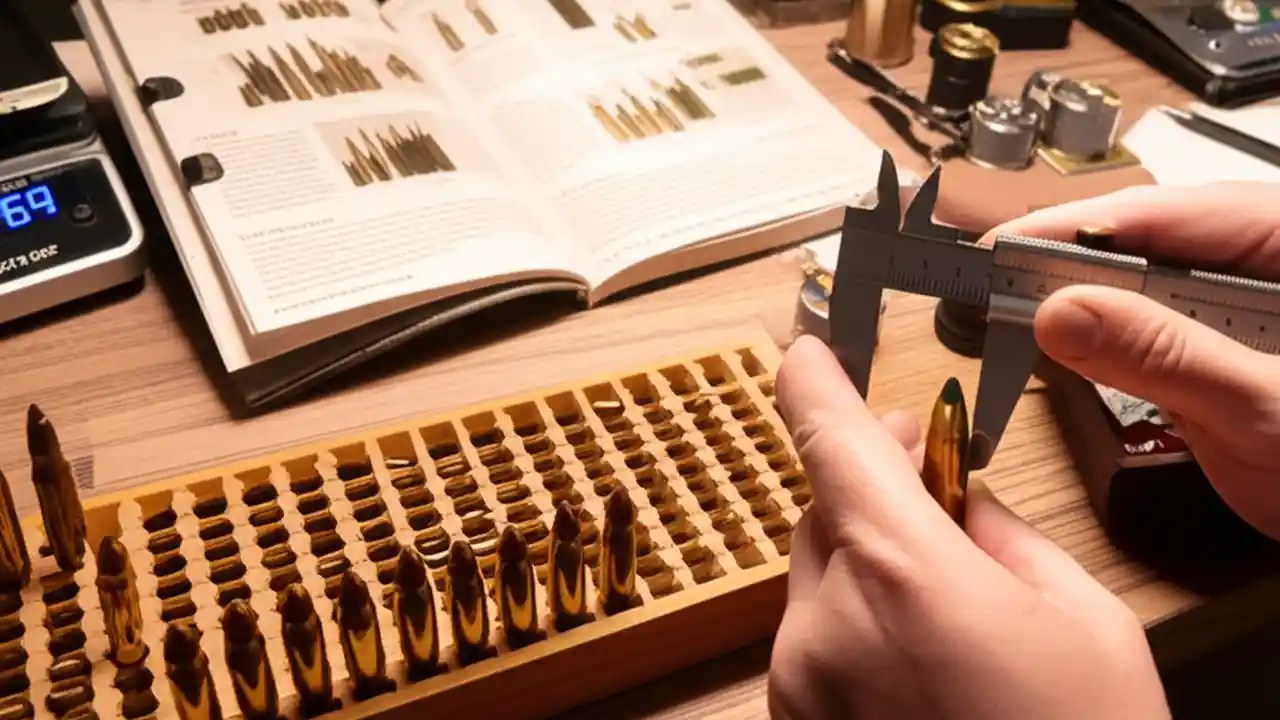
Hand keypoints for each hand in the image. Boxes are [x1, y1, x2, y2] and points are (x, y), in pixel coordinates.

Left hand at [767, 336, 1168, 719]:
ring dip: (870, 560)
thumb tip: (955, 490)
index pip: (827, 440)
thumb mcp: (1076, 618)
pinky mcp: (795, 719)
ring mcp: (800, 681)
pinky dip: (856, 617)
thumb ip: (1000, 531)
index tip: (807, 350)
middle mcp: (825, 626)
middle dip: (875, 483)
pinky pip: (815, 634)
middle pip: (825, 508)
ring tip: (949, 597)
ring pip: (821, 574)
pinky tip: (921, 649)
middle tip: (934, 473)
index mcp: (900, 577)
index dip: (813, 381)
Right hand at [992, 183, 1279, 539]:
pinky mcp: (1236, 346)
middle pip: (1144, 240)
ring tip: (1006, 301)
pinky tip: (1067, 338)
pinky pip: (1158, 324)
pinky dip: (1109, 336)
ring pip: (1144, 280)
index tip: (993, 249)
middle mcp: (1265, 259)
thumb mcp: (1267, 409)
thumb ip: (1164, 355)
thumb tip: (1062, 311)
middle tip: (980, 279)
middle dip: (1060, 258)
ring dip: (1077, 296)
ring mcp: (1249, 302)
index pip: (1158, 213)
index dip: (1065, 229)